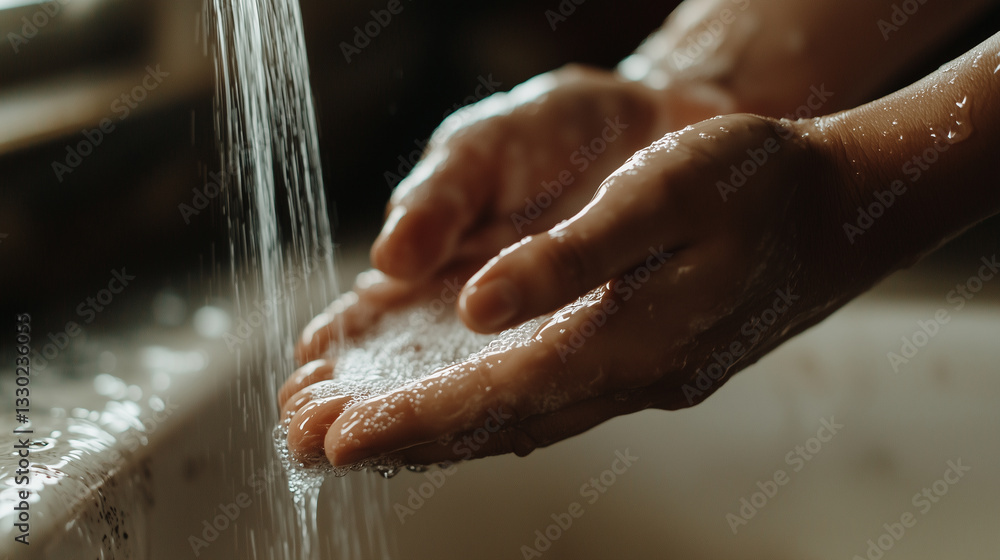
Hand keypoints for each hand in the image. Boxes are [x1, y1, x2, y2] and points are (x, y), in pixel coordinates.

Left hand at [283, 113, 875, 465]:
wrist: (836, 211)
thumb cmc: (756, 185)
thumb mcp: (667, 190)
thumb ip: (573, 256)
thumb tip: (479, 306)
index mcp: (632, 339)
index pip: (500, 395)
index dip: (413, 418)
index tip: (336, 440)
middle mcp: (628, 376)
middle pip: (497, 425)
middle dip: (402, 438)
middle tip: (312, 446)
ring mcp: (635, 378)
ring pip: (516, 422)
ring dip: (433, 432)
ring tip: (353, 436)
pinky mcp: (637, 364)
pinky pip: (543, 402)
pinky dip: (480, 412)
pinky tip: (442, 410)